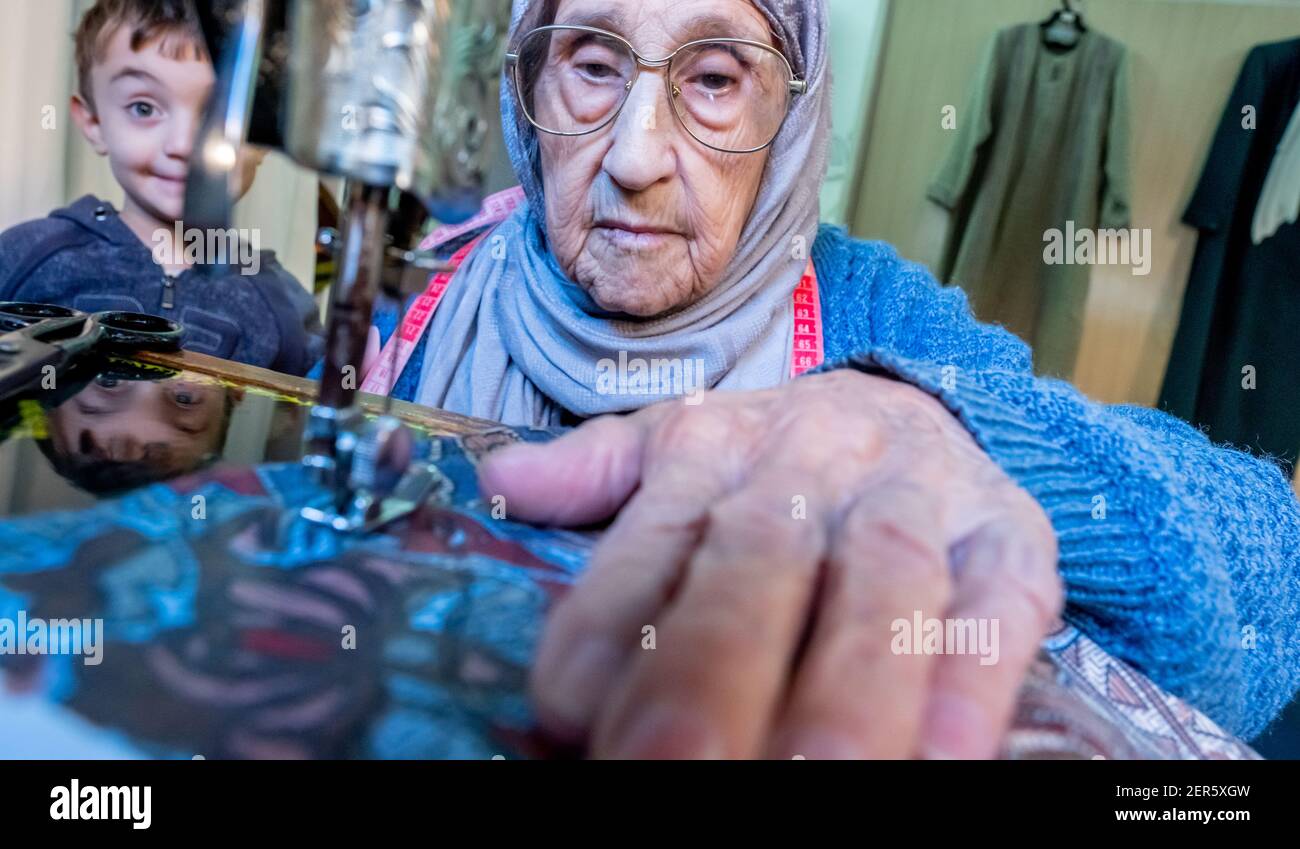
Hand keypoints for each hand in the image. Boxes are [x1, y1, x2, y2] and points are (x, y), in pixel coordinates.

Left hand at [478, 369, 1062, 758]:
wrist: (915, 405)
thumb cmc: (777, 452)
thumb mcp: (682, 439)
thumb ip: (598, 469)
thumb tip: (505, 480)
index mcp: (719, 446)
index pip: (654, 535)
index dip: (609, 619)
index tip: (566, 707)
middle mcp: (816, 462)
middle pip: (758, 563)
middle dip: (711, 669)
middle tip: (665, 766)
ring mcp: (918, 499)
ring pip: (879, 584)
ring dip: (843, 690)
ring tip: (803, 777)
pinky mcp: (1008, 541)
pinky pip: (995, 606)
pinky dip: (969, 681)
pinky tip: (940, 756)